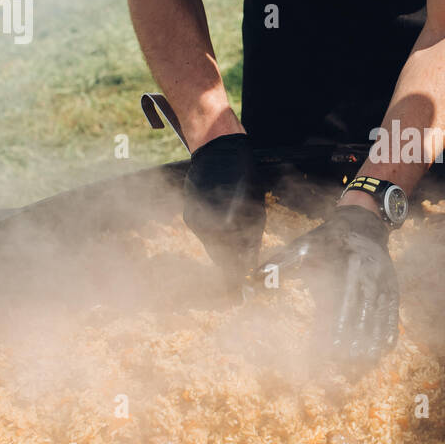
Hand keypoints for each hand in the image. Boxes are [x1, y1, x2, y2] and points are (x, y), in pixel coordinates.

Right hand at [182, 133, 265, 287]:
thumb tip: (249, 264)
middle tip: (238, 278)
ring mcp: (195, 223)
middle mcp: (207, 229)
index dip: (236, 279)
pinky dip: (214, 235)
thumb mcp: (256, 210)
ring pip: (211, 247)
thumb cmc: (244, 179)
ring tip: (236, 250)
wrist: (217, 152)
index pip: (231, 263)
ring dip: (223, 250)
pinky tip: (223, 226)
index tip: (240, 291)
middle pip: (220, 258)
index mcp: (227, 229)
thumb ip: (251, 239)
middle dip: (230, 267)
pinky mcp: (188, 217)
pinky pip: (204, 234)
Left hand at [258, 205, 398, 361]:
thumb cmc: (327, 238)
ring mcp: (383, 285)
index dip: (338, 328)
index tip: (328, 349)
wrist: (362, 224)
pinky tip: (383, 350)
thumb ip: (280, 263)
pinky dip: (388, 333)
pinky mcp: (392, 290)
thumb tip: (255, 277)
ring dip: (371, 342)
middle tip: (343, 362)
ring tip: (362, 363)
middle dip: (354, 340)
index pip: (344, 303)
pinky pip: (393, 315)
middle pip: (363, 316)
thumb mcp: (303, 245)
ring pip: (379, 319)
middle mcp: (369, 278)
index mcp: (348, 268)